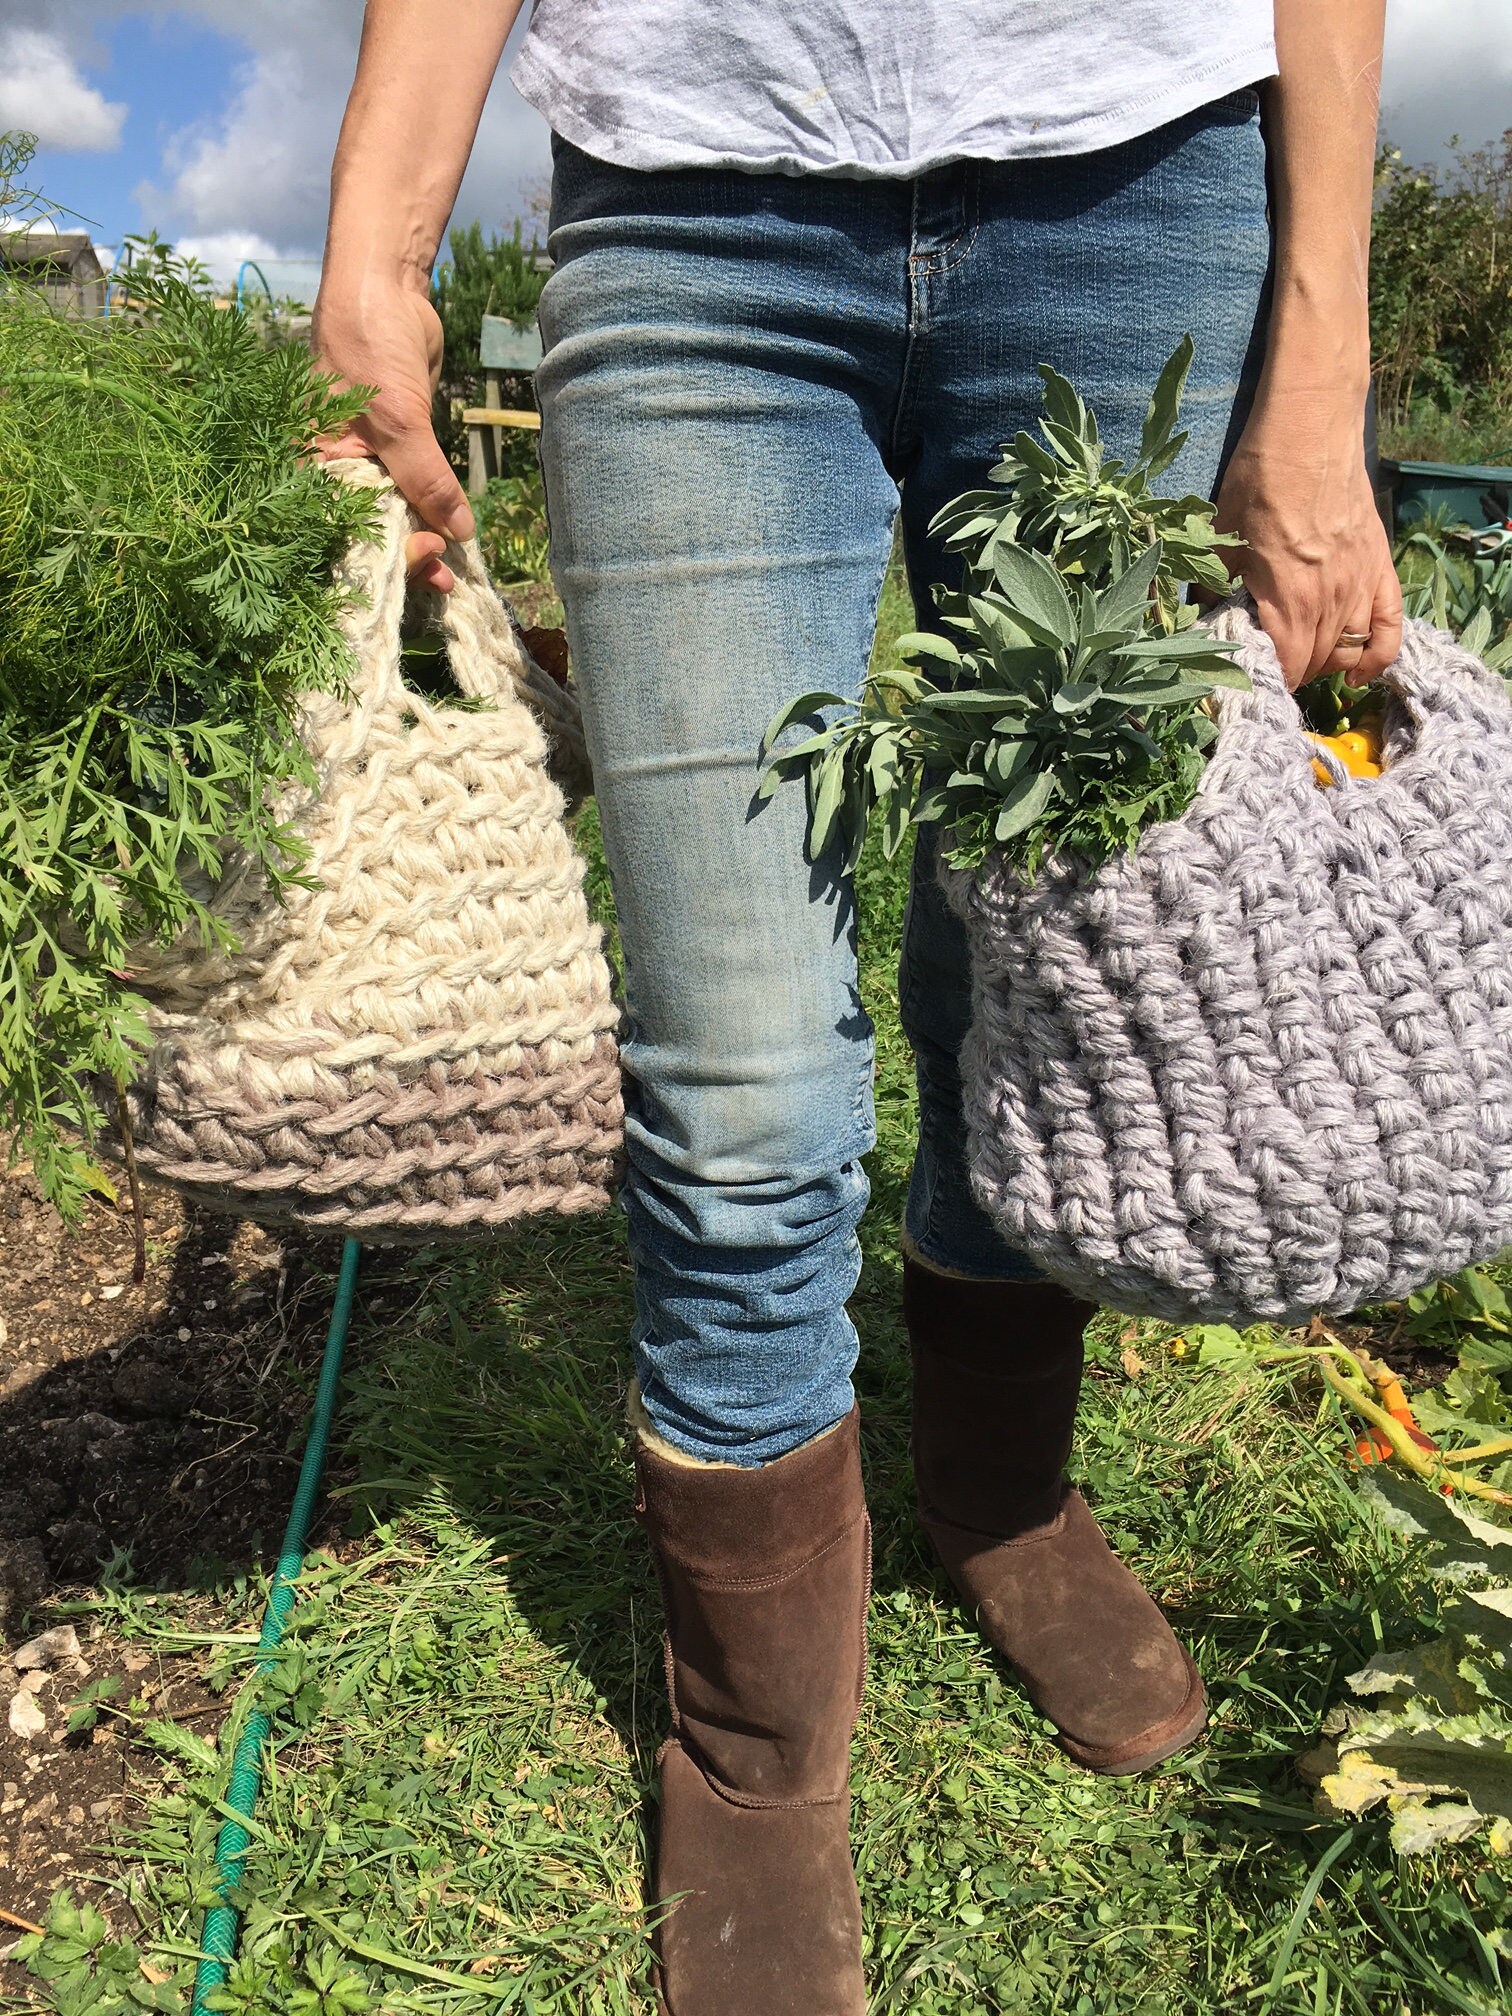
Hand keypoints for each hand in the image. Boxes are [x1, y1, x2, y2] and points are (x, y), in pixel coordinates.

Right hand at [311, 276, 472, 592]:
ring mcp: (367, 464)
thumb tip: (458, 532)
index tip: (417, 562)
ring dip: (424, 546)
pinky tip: (454, 541)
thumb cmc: (368, 346)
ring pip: (395, 518)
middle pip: (366, 533)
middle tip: (443, 577)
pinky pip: (415, 497)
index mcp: (312, 467)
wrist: (386, 291)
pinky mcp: (398, 454)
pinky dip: (433, 518)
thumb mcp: (398, 417)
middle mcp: (335, 472)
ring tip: (453, 575)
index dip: (374, 557)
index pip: (335, 531)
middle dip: (404, 561)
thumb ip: (426, 476)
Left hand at [1214, 387, 1401, 690]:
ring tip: (1300, 660)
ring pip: (1348, 648)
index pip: (1285, 664)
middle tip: (1266, 669)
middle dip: (1288, 674)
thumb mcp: (1221, 539)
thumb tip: (1205, 626)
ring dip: (1323, 663)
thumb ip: (1216, 590)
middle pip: (1314, 662)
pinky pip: (1389, 626)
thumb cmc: (1259, 481)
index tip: (1248, 680)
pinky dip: (1377, 657)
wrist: (1310, 432)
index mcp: (1289, 596)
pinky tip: (1358, 674)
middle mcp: (1330, 598)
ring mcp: (1360, 583)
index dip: (1267, 679)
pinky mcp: (1379, 567)